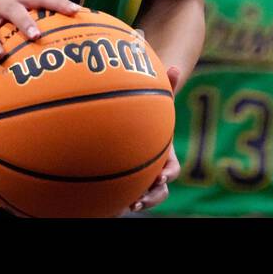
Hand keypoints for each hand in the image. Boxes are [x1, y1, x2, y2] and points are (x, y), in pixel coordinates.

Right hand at [0, 0, 80, 83]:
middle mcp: (0, 6)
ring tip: (0, 57)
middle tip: (36, 36)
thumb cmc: (3, 11)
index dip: (59, 3)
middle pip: (13, 11)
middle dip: (25, 22)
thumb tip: (80, 30)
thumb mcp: (20, 7)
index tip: (77, 11)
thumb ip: (42, 16)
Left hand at [124, 66, 181, 213]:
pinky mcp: (126, 181)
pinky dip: (115, 199)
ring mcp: (141, 177)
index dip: (168, 175)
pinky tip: (99, 201)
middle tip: (138, 201)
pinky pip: (122, 193)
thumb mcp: (157, 98)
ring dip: (136, 202)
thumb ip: (167, 84)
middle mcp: (155, 169)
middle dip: (151, 198)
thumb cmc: (150, 110)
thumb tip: (174, 66)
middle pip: (159, 191)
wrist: (138, 124)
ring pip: (142, 196)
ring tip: (123, 207)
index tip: (160, 177)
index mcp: (165, 154)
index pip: (172, 169)